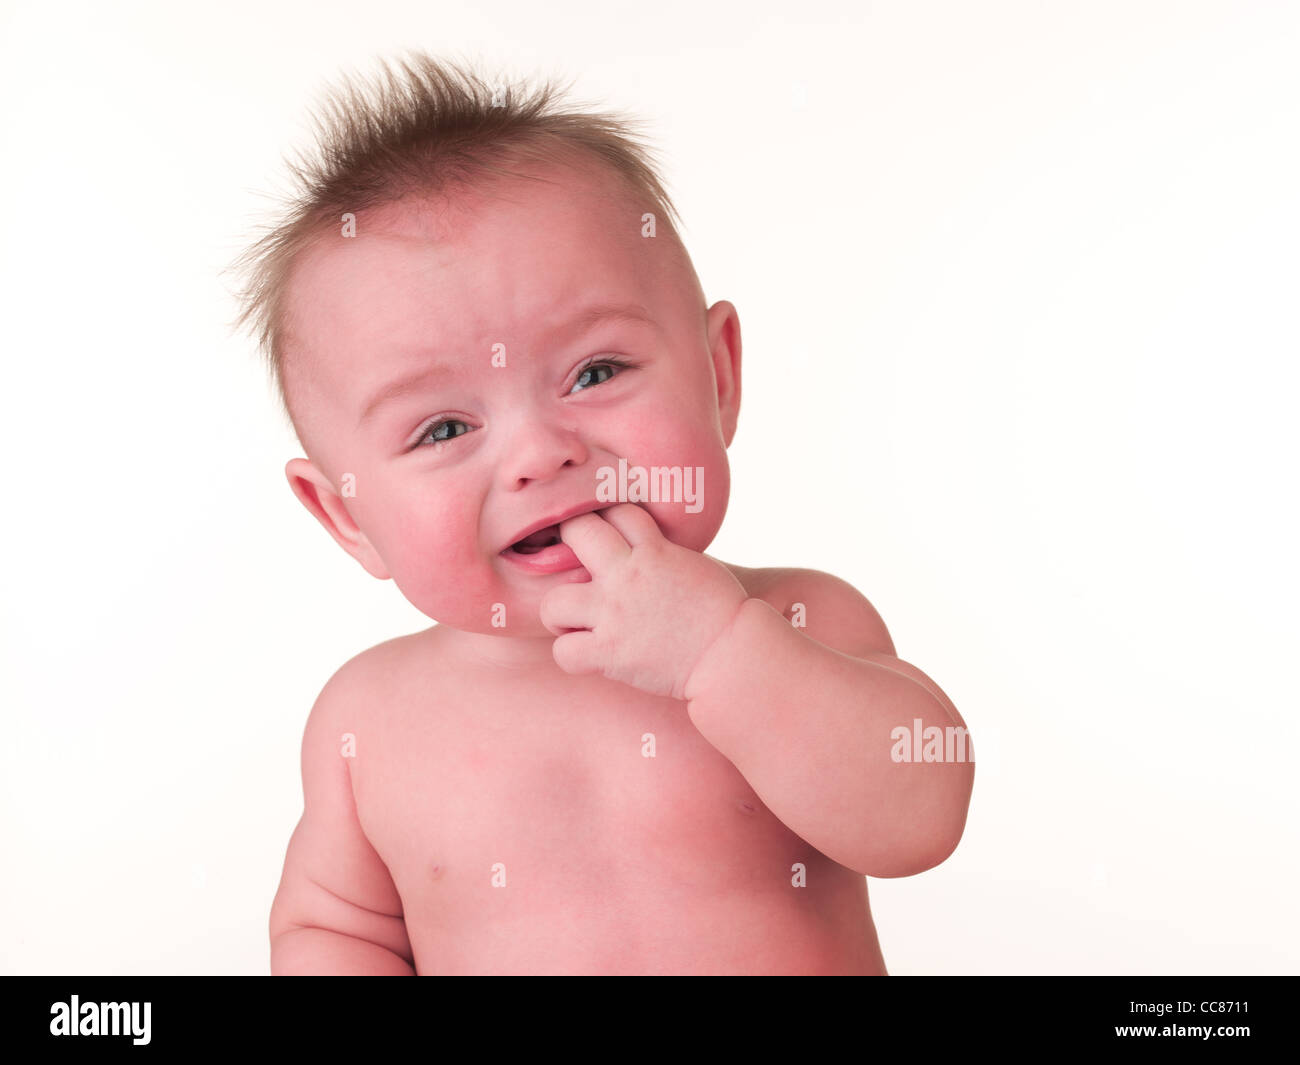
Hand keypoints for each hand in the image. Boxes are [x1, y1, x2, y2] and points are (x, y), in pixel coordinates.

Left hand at [539, 503, 748, 699]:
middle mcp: (628, 576)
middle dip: (571, 541)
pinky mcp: (610, 653)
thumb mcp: (693, 565)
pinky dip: (570, 654)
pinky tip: (586, 653)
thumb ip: (661, 553)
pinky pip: (562, 652)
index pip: (617, 511)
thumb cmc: (720, 612)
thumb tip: (641, 545)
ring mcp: (615, 615)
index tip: (607, 536)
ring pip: (553, 602)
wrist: (731, 654)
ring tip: (574, 620)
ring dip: (559, 611)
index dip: (608, 520)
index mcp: (655, 551)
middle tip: (575, 564)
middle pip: (577, 532)